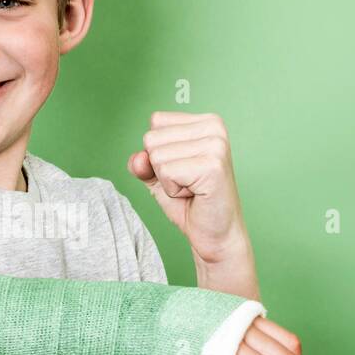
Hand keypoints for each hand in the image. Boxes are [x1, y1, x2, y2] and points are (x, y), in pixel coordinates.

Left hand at [127, 111, 248, 262]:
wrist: (215, 234)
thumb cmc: (191, 202)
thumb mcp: (158, 175)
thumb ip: (142, 161)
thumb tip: (138, 158)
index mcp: (206, 121)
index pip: (156, 122)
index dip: (159, 151)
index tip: (183, 168)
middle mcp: (214, 127)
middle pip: (152, 138)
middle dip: (161, 168)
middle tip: (187, 182)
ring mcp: (216, 145)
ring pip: (157, 156)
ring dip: (167, 181)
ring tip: (191, 188)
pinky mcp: (213, 166)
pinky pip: (166, 172)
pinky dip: (173, 190)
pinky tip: (194, 194)